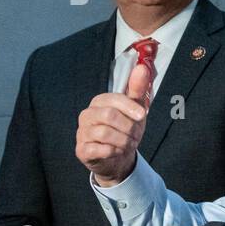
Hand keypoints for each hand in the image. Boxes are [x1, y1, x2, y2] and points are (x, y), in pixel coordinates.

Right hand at [75, 63, 149, 185]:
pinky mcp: (82, 150)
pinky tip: (117, 151)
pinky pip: (98, 149)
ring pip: (105, 133)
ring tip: (128, 144)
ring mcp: (82, 132)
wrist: (118, 157)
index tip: (142, 115)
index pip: (114, 99)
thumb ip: (137, 89)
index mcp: (100, 102)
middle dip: (128, 127)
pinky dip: (113, 151)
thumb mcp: (135, 109)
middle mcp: (87, 115)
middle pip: (109, 115)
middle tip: (136, 135)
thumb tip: (142, 68)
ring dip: (124, 141)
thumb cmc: (125, 130)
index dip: (130, 107)